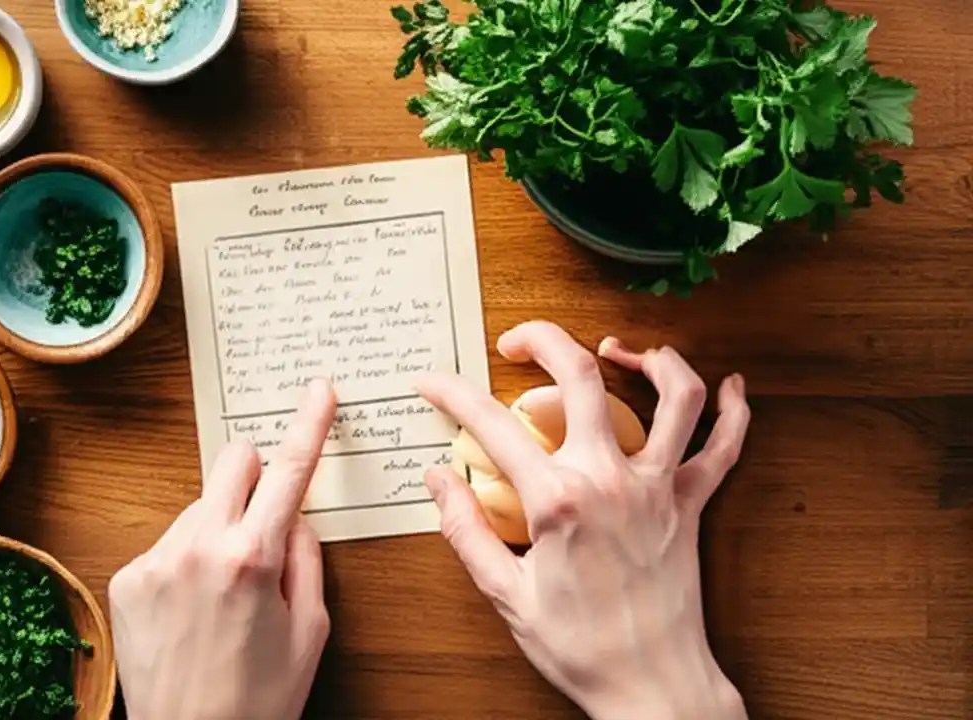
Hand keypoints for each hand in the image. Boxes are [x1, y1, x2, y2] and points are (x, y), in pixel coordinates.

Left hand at [108, 380, 336, 719]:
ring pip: (199, 506)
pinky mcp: (127, 578)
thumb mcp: (311, 631)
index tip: (319, 390)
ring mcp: (156, 559)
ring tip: (223, 594)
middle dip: (255, 476)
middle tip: (265, 518)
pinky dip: (185, 560)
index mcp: (254, 558)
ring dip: (218, 528)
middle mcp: (198, 546)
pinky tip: (191, 609)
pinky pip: (167, 542)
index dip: (310, 425)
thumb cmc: (259, 700)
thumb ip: (307, 559)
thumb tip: (294, 517)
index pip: (289, 472)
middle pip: (232, 462)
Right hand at [418, 322, 749, 719]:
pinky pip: (724, 448)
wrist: (652, 688)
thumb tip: (438, 480)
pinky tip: (729, 385)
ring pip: (673, 396)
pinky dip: (734, 412)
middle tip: (517, 343)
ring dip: (647, 358)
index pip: (492, 425)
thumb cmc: (580, 648)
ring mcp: (658, 489)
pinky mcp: (691, 506)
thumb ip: (466, 530)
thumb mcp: (505, 595)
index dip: (454, 394)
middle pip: (582, 376)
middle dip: (544, 340)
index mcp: (558, 501)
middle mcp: (611, 480)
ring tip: (617, 349)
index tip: (433, 383)